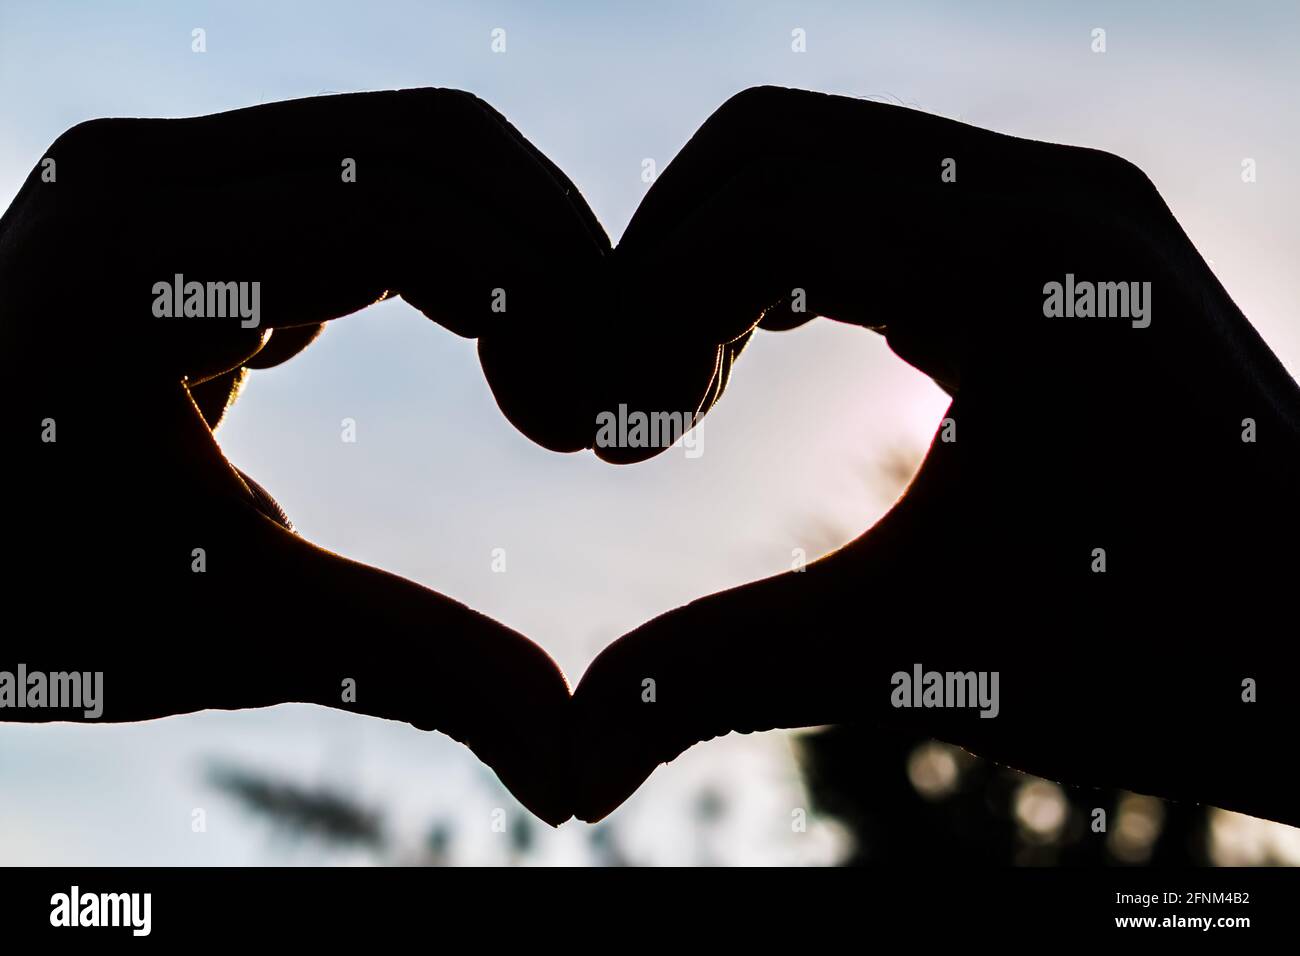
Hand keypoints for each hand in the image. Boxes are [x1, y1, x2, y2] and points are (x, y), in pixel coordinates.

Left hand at [0, 88, 611, 825]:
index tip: (589, 421)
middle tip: (596, 394)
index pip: (410, 212)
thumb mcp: (227, 632)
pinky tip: (474, 349)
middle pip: (430, 145)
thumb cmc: (19, 601)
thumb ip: (418, 670)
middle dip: (554, 259)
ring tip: (542, 383)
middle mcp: (144, 173)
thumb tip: (576, 777)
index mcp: (141, 260)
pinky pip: (356, 184)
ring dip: (509, 253)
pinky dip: (445, 256)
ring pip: (404, 151)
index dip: (545, 302)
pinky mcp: (181, 199)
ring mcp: (158, 173)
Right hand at [571, 87, 1299, 825]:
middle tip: (641, 411)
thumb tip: (571, 772)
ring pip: (812, 154)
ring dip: (717, 258)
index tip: (618, 445)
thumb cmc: (1164, 664)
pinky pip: (873, 186)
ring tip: (690, 393)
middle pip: (766, 147)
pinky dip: (785, 254)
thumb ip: (723, 679)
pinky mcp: (1056, 222)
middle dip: (660, 267)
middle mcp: (1050, 198)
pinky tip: (765, 355)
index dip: (644, 311)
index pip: (761, 209)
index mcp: (1024, 281)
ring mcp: (1062, 197)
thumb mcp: (918, 661)